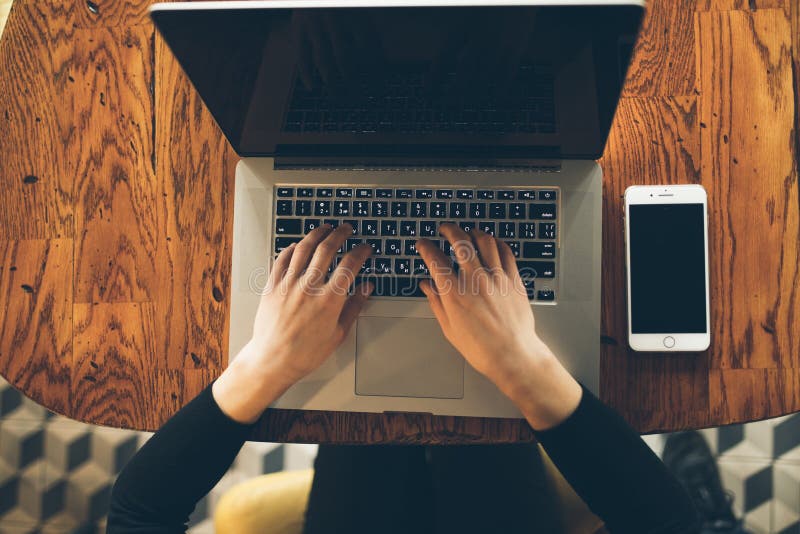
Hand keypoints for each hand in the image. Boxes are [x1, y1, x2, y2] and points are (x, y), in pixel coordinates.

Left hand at [213, 224, 372, 422]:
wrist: (273, 360)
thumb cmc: (305, 353)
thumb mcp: (338, 334)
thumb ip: (354, 307)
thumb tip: (367, 289)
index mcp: (329, 301)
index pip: (349, 266)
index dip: (360, 252)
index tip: (364, 248)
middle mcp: (308, 289)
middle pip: (327, 249)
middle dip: (340, 234)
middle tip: (346, 229)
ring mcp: (288, 285)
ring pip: (303, 249)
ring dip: (316, 234)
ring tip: (325, 228)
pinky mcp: (272, 286)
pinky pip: (281, 259)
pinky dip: (291, 248)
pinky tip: (298, 245)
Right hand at [416, 224, 581, 429]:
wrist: (512, 355)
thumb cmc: (481, 347)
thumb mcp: (449, 327)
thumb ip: (436, 302)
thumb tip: (427, 285)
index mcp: (454, 293)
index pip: (434, 259)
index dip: (425, 246)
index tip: (422, 244)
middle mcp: (475, 280)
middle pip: (460, 241)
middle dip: (449, 229)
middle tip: (445, 228)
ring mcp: (496, 278)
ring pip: (484, 240)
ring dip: (473, 232)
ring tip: (468, 232)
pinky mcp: (513, 280)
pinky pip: (506, 251)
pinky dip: (496, 242)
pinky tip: (491, 243)